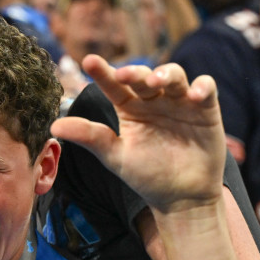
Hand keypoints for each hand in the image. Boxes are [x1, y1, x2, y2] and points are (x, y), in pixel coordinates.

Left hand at [50, 55, 225, 214]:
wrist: (180, 198)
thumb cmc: (146, 176)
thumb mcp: (115, 156)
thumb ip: (89, 137)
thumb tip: (54, 126)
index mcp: (130, 109)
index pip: (114, 86)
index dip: (103, 72)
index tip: (88, 61)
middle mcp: (154, 101)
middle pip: (143, 76)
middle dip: (135, 72)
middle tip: (125, 76)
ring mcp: (180, 103)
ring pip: (174, 75)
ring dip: (166, 74)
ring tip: (157, 82)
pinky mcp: (206, 109)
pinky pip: (206, 88)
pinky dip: (202, 86)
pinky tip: (194, 94)